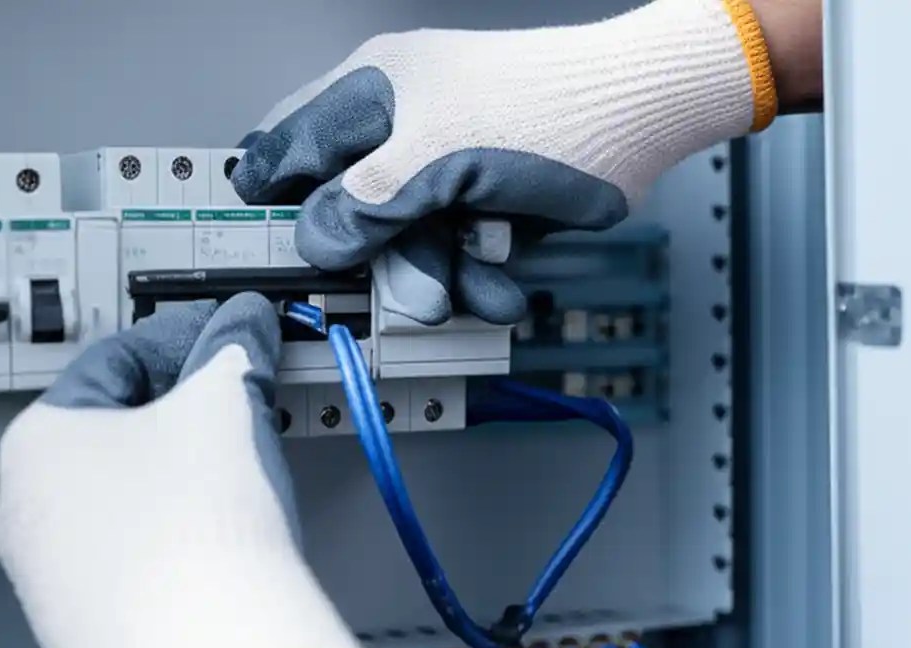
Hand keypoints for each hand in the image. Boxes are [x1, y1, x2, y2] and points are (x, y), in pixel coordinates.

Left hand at [0, 294, 424, 647]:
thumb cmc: (193, 537)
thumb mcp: (223, 407)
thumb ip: (234, 351)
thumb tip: (245, 327)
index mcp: (36, 441)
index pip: (117, 357)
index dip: (186, 336)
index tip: (229, 335)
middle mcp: (25, 511)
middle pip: (116, 430)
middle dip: (186, 408)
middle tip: (243, 399)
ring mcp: (51, 578)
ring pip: (125, 498)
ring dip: (184, 474)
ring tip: (243, 476)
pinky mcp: (89, 628)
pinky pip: (135, 558)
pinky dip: (179, 536)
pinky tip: (224, 542)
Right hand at [233, 0, 778, 324]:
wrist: (645, 115)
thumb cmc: (549, 107)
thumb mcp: (437, 160)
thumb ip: (363, 202)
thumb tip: (311, 240)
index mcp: (370, 94)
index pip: (287, 146)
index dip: (271, 202)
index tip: (264, 255)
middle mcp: (398, 128)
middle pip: (347, 212)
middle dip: (380, 259)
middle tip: (409, 287)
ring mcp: (439, 166)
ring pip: (403, 242)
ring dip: (437, 276)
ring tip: (474, 290)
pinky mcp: (476, 200)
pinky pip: (450, 250)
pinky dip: (473, 273)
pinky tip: (499, 282)